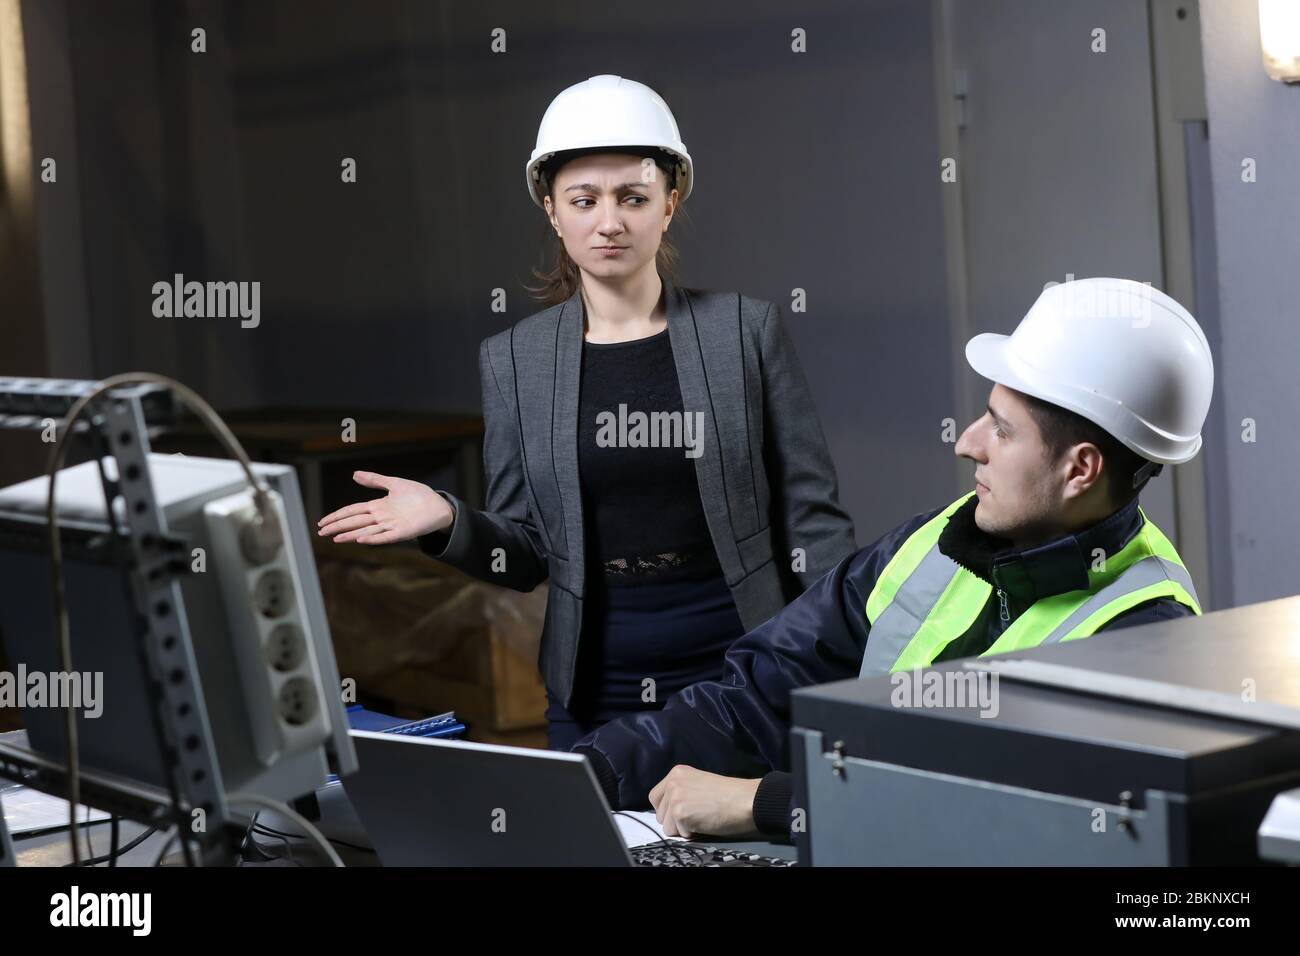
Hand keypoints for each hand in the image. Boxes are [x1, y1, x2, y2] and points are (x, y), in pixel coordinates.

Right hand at [316, 471, 452, 544]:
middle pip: (355, 522)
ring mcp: (391, 526)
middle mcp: (381, 517)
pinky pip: (385, 537)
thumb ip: (374, 480)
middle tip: (321, 532)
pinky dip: (372, 539)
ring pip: (366, 531)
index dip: (337, 515)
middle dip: (338, 526)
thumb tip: (354, 474)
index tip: (322, 521)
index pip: (352, 511)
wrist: (439, 506)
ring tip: (335, 538)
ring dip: (350, 535)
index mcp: (378, 506)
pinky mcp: (402, 533)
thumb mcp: (394, 483)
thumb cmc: (418, 495)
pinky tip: (360, 539)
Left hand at [648, 765, 761, 839]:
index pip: (655, 797)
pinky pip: (679, 834)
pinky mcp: (680, 813)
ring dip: (682, 829)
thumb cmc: (729, 794)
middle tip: (695, 817)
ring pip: (666, 826)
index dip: (667, 809)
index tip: (680, 813)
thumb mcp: (698, 783)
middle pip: (659, 814)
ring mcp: (675, 798)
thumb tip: (669, 810)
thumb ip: (682, 791)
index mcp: (676, 772)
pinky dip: (691, 834)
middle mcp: (672, 782)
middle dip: (674, 821)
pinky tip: (705, 824)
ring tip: (701, 820)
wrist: (745, 800)